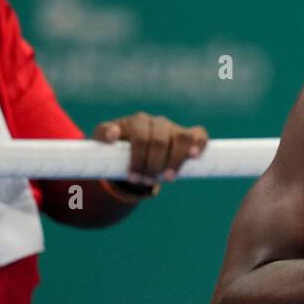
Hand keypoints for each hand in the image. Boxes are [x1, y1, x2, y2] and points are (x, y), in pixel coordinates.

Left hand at [93, 112, 209, 189]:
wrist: (133, 152)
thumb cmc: (117, 148)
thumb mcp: (103, 142)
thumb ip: (103, 135)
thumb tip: (113, 135)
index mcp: (137, 122)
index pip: (141, 138)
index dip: (138, 159)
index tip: (133, 177)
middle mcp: (157, 122)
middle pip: (160, 141)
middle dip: (153, 165)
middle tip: (145, 181)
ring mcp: (174, 128)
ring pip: (182, 138)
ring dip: (175, 160)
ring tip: (167, 178)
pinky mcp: (188, 136)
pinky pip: (199, 135)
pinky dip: (199, 144)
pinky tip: (195, 156)